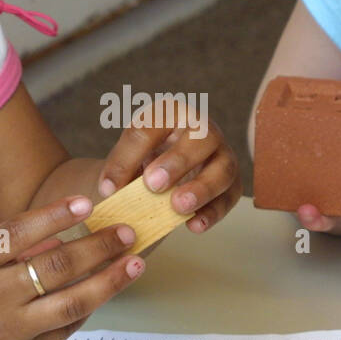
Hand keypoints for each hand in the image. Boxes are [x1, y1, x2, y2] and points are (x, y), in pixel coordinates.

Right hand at [0, 195, 143, 339]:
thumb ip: (3, 254)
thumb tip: (59, 239)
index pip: (18, 232)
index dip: (55, 214)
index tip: (86, 202)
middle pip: (55, 267)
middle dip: (98, 247)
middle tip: (127, 232)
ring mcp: (8, 331)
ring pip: (70, 303)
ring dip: (108, 281)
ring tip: (134, 264)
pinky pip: (63, 330)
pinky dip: (86, 309)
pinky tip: (105, 292)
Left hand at [98, 107, 242, 235]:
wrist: (162, 175)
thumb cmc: (144, 162)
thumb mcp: (127, 160)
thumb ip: (120, 170)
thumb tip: (110, 190)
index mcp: (169, 114)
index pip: (150, 127)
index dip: (127, 157)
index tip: (108, 188)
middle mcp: (201, 128)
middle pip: (202, 137)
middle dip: (178, 161)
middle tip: (152, 185)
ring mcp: (222, 154)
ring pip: (224, 167)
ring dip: (201, 188)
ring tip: (177, 206)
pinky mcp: (232, 182)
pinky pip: (230, 196)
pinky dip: (214, 211)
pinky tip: (193, 226)